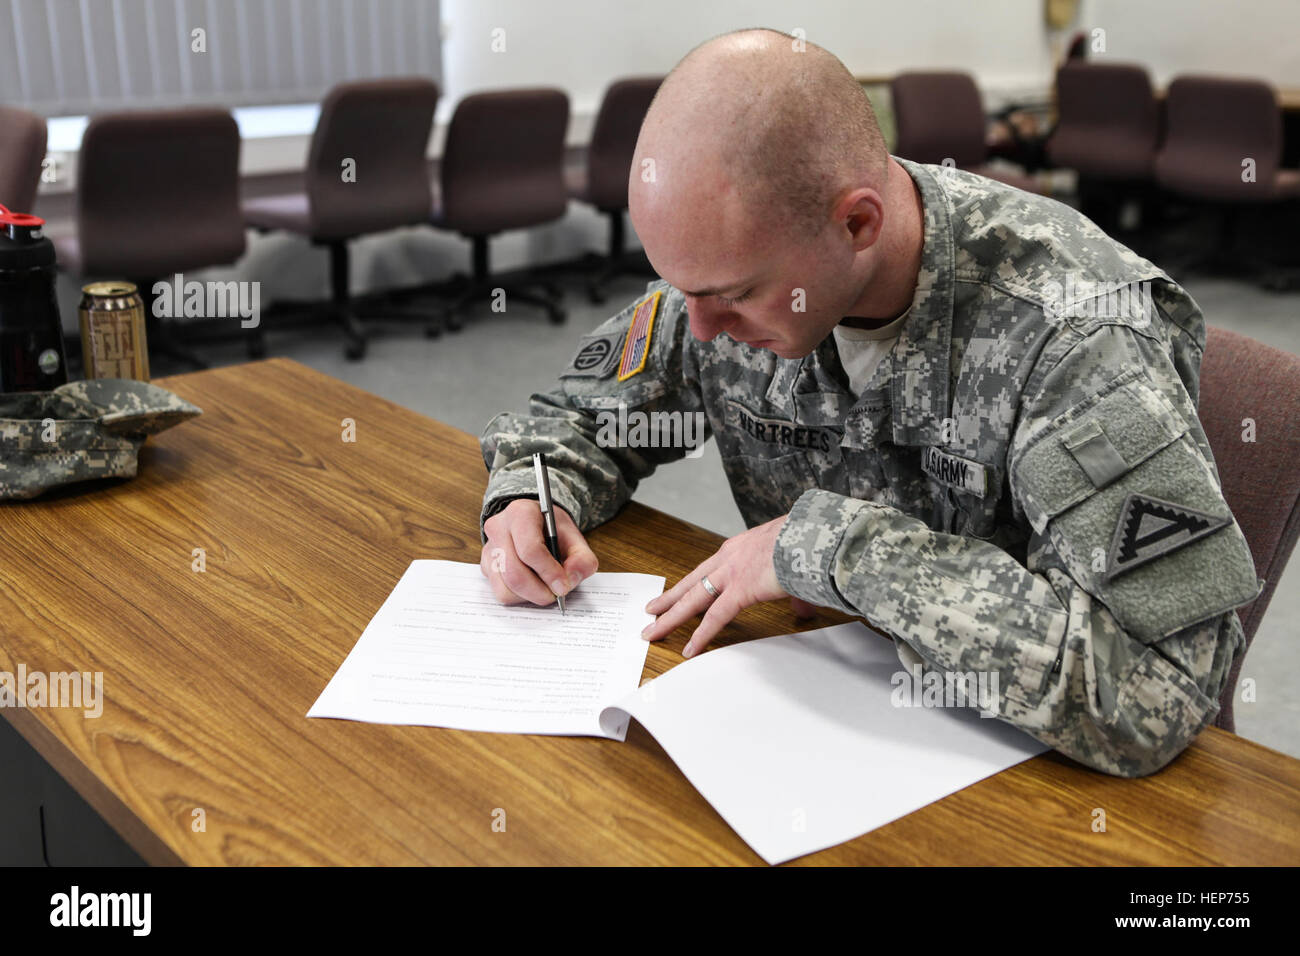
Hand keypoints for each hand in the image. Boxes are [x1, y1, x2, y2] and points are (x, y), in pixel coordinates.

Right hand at [481, 498, 598, 605]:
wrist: (535, 525)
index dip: (549, 573)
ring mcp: (489, 549)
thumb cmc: (554, 531)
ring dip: (531, 596)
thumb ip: (582, 559)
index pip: (530, 549)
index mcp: (521, 513)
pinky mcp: (486, 567)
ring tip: (546, 588)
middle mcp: (498, 529)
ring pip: (506, 588)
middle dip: (540, 591)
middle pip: (515, 573)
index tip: (563, 587)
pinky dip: (521, 597)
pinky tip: (533, 586)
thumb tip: (570, 580)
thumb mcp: (575, 538)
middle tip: (557, 594)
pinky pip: (501, 593)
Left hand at [641, 514, 792, 657]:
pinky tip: (688, 649)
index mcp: (740, 548)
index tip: (677, 592)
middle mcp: (729, 558)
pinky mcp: (740, 590)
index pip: (707, 570)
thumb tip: (802, 610)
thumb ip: (793, 592)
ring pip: (692, 600)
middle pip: (691, 584)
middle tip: (651, 611)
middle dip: (669, 600)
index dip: (690, 584)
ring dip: (670, 618)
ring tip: (651, 632)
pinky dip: (701, 635)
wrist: (813, 533)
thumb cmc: (807, 541)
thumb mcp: (794, 564)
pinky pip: (715, 617)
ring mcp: (731, 573)